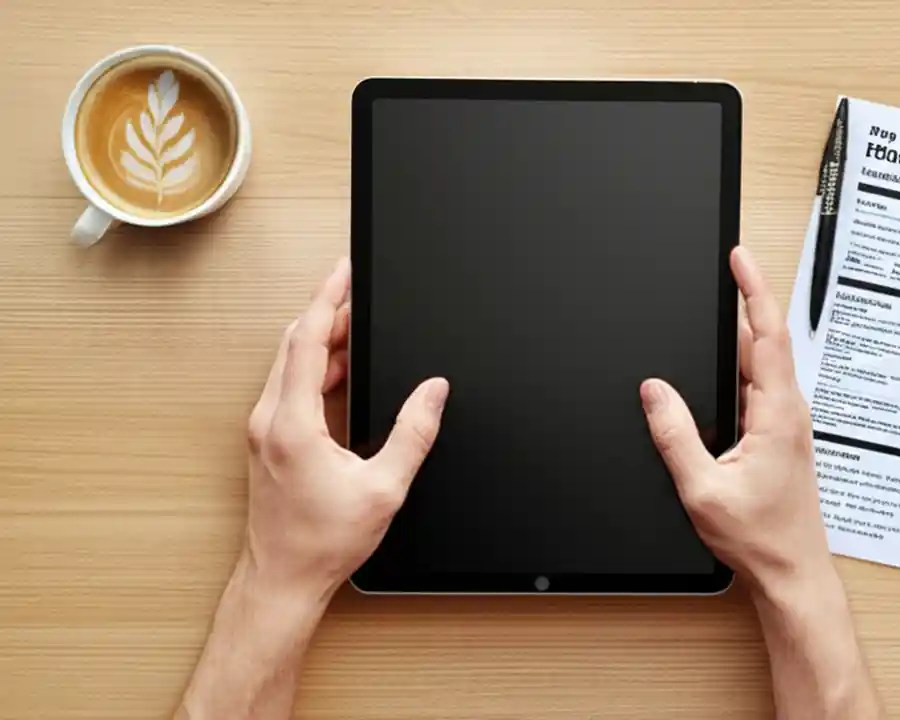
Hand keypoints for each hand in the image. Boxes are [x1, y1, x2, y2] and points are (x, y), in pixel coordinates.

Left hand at [243, 257, 449, 599]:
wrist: (282, 579)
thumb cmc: (322, 542)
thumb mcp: (384, 488)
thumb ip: (413, 433)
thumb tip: (433, 391)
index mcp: (293, 424)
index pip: (306, 340)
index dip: (327, 298)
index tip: (343, 270)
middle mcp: (269, 420)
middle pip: (294, 343)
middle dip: (328, 311)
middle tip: (359, 293)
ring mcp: (263, 429)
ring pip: (289, 362)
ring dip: (322, 340)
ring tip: (357, 328)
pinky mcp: (267, 439)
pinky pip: (288, 385)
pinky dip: (315, 366)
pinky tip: (342, 371)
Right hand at [641, 248, 882, 718]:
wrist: (792, 572)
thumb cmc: (760, 538)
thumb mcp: (702, 487)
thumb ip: (674, 435)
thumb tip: (654, 391)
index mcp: (777, 414)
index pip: (768, 335)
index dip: (754, 291)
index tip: (740, 258)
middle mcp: (787, 412)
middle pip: (764, 343)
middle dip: (743, 303)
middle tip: (721, 271)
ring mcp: (786, 424)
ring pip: (760, 366)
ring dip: (740, 337)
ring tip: (717, 309)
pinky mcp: (779, 437)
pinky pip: (758, 387)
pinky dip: (740, 366)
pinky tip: (720, 367)